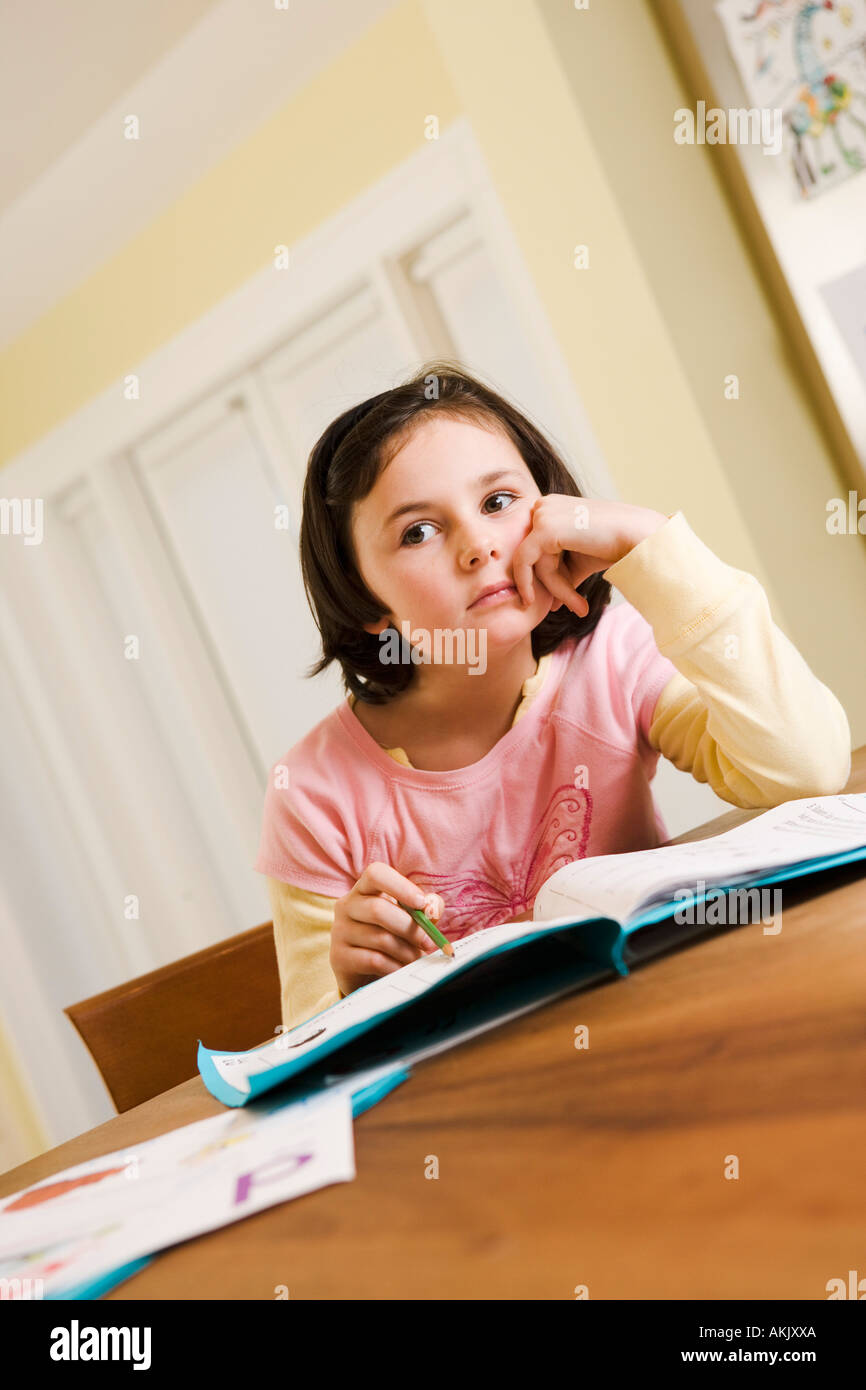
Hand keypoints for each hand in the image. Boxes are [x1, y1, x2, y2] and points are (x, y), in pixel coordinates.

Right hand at [330, 862, 445, 996]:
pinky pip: (374, 960)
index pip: (376, 874)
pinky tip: (402, 969)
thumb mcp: (410, 918)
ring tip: (417, 958)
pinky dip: (395, 966)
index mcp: (364, 889)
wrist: (365, 970)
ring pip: (380, 938)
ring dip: (406, 951)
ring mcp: (339, 931)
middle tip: (427, 942)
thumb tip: (431, 908)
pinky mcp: (339, 957)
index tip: (422, 903)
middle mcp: (347, 905)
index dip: (400, 886)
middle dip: (409, 928)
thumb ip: (426, 908)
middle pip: (378, 909)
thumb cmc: (391, 936)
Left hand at [511, 496, 667, 616]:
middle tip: (578, 608)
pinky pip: (527, 564)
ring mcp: (542, 514)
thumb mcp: (580, 561)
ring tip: (581, 606)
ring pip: (531, 563)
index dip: (550, 577)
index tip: (564, 602)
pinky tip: (552, 603)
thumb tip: (551, 604)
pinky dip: (540, 586)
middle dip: (553, 585)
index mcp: (550, 508)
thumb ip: (561, 576)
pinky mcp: (543, 528)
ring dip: (556, 589)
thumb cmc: (614, 546)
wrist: (639, 537)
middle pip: (532, 555)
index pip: (536, 548)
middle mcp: (543, 506)